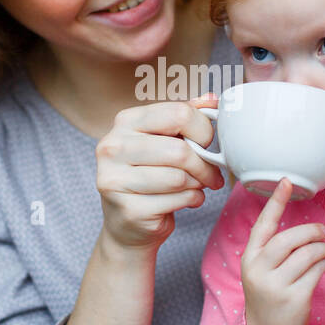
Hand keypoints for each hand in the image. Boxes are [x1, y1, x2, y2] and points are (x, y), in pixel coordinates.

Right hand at [95, 93, 225, 250]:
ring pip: (179, 178)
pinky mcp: (128, 209)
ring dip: (198, 184)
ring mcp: (115, 179)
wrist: (128, 224)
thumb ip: (184, 119)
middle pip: (179, 150)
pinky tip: (184, 200)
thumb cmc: (150, 177)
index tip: (207, 143)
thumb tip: (212, 100)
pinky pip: (177, 200)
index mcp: (125, 122)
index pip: (178, 113)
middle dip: (205, 164)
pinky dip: (190, 200)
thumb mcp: (164, 141)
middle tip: (211, 173)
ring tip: (195, 186)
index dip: (203, 130)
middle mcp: (113, 147)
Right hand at [241, 177, 324, 324]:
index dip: (275, 201)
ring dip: (323, 249)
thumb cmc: (268, 293)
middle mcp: (258, 270)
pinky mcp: (294, 299)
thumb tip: (304, 227)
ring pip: (307, 254)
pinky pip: (316, 271)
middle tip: (324, 232)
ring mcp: (275, 286)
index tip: (286, 181)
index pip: (263, 225)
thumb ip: (273, 248)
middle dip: (312, 231)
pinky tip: (324, 264)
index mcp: (250, 257)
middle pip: (289, 239)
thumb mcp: (260, 268)